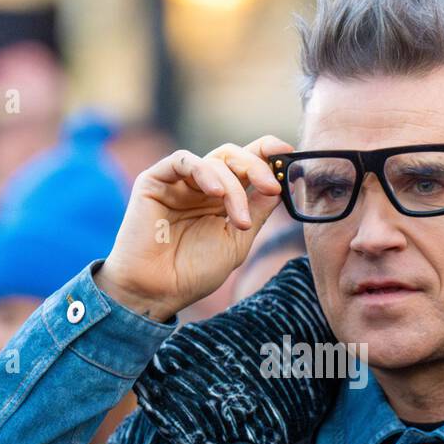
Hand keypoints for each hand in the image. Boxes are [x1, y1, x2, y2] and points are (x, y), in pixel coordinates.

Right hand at [96, 136, 294, 321]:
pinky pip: (183, 160)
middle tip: (271, 188)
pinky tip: (216, 193)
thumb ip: (258, 211)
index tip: (288, 154)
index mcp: (222, 198)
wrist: (157, 291)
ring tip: (239, 221)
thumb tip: (279, 184)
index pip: (247, 163)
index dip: (268, 152)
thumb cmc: (194, 272)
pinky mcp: (155, 181)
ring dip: (234, 187)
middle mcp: (201, 186)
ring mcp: (179, 182)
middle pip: (234, 156)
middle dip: (257, 168)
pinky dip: (204, 171)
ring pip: (215, 161)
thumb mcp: (238, 241)